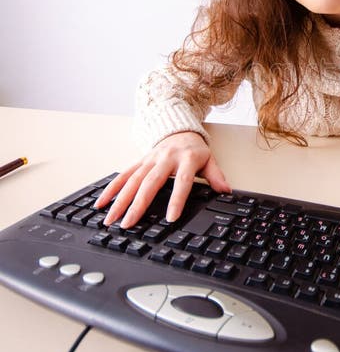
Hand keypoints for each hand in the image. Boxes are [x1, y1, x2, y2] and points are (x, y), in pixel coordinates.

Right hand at [95, 132, 230, 228]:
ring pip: (132, 180)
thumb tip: (226, 191)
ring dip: (119, 200)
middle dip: (137, 204)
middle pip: (150, 183)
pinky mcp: (139, 161)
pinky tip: (101, 203)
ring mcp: (149, 159)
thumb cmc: (194, 149)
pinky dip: (111, 188)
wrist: (179, 128)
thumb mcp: (209, 160)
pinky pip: (123, 175)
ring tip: (111, 218)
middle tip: (128, 223)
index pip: (181, 182)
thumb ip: (216, 176)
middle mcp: (164, 159)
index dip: (176, 199)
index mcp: (185, 159)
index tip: (170, 217)